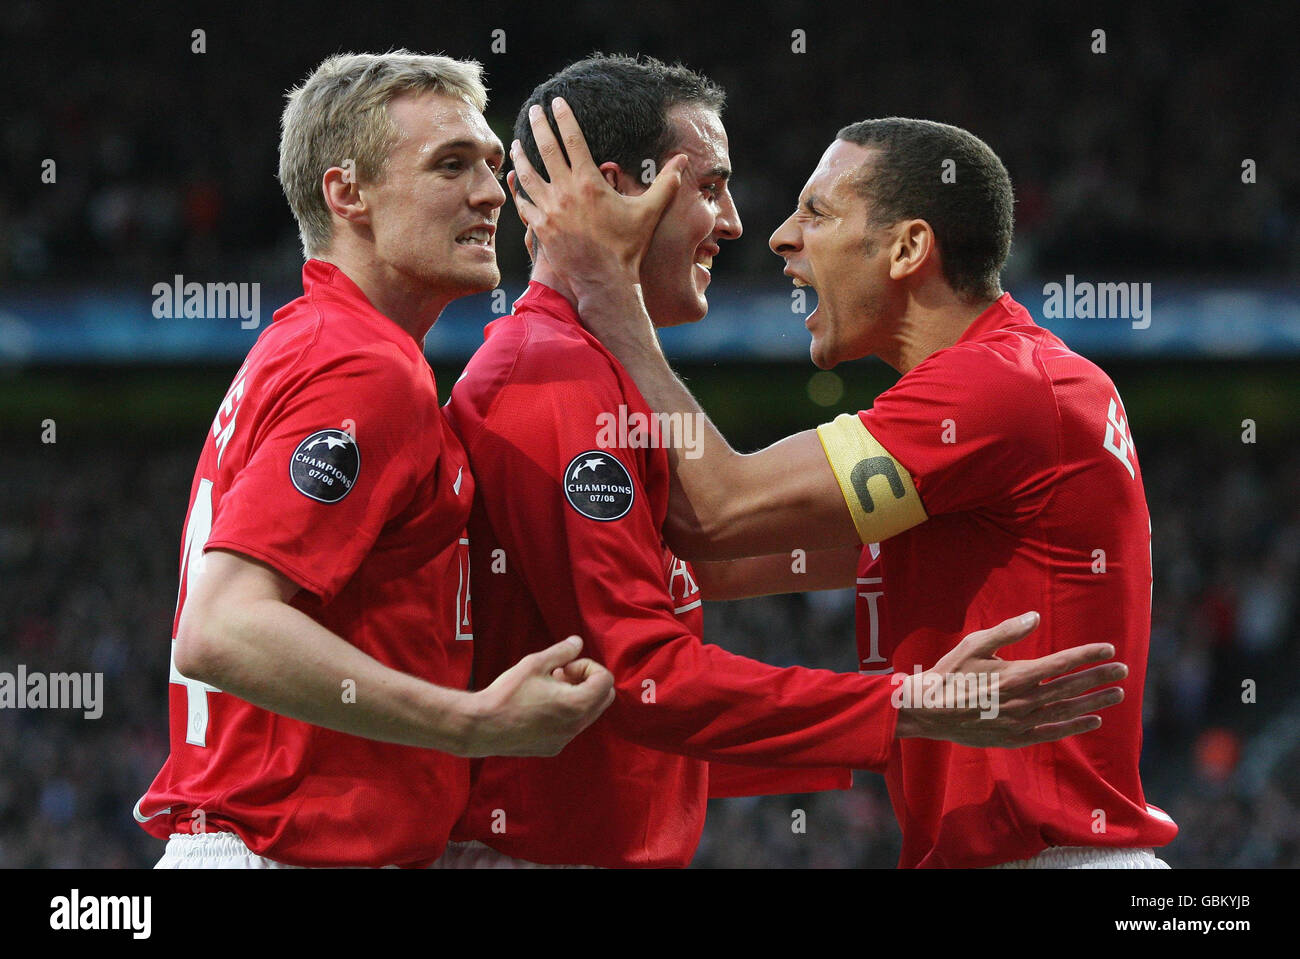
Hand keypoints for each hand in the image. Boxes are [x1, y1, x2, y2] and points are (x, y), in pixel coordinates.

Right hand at [465, 636, 615, 756]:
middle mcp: (576, 726)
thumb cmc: (508, 693)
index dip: (588, 667)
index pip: (605, 680)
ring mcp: (565, 740)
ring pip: (587, 714)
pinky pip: (571, 727)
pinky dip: (565, 713)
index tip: (564, 667)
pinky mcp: (553, 748)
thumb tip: (578, 642)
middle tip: (560, 675)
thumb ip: (562, 652)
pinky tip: (538, 707)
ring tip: (546, 689)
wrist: (482, 727)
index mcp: (577, 704)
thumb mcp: (535, 663)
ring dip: (575, 697)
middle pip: (603, 698)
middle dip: (587, 682)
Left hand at [508, 97, 687, 284]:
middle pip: (546, 150)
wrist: (605, 281)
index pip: (572, 140)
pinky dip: (519, 190)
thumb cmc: (628, 247)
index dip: (564, 117)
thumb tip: (682, 160)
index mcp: (589, 182)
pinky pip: (525, 204)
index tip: (556, 102)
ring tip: (518, 144)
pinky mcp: (540, 229)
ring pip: (529, 175)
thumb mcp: (649, 212)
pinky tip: (515, 182)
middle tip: (535, 110)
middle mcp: (565, 192)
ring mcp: (549, 210)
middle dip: (539, 126)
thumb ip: (665, 183)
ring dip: (522, 156)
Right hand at [895, 612, 1127, 746]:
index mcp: (1016, 674)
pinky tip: (1093, 720)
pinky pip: (1054, 731)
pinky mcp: (1017, 737)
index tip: (1108, 649)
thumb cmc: (951, 673)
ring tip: (1117, 693)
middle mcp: (1024, 699)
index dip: (1086, 656)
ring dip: (1094, 701)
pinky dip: (1075, 726)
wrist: (929, 710)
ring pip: (1067, 710)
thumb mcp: (975, 644)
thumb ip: (1008, 630)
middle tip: (1123, 670)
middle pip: (1070, 686)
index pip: (1062, 663)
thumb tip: (1036, 616)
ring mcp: (1022, 720)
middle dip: (1099, 677)